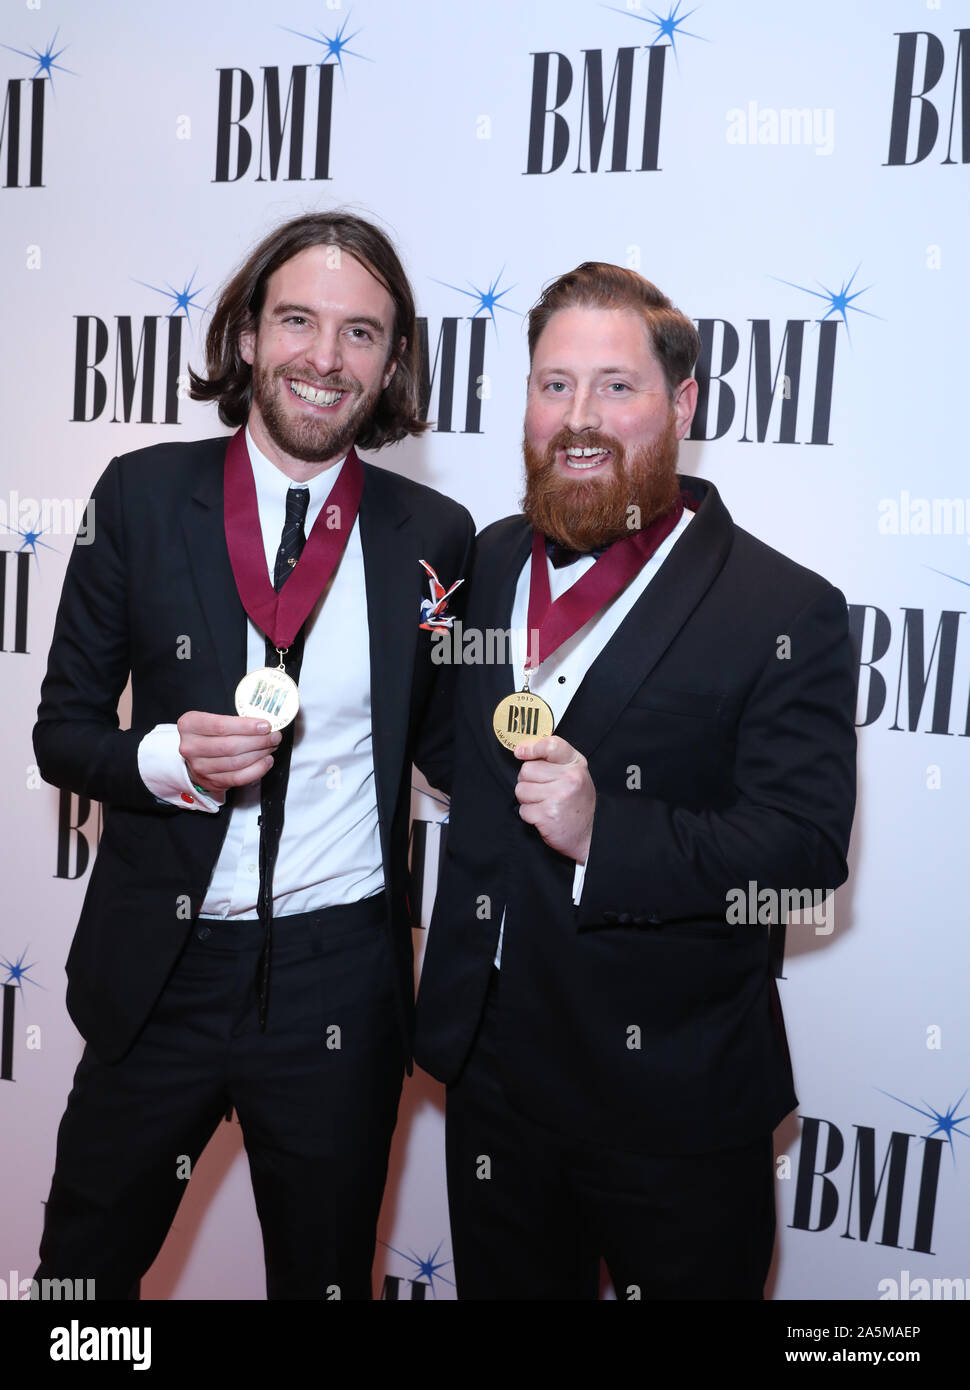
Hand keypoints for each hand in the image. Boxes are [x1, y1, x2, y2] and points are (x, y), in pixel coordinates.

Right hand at [177, 711, 280, 791]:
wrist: (193, 755)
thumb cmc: (207, 733)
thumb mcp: (212, 719)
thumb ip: (234, 719)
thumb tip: (264, 723)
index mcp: (190, 725)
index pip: (221, 726)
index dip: (246, 726)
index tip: (265, 725)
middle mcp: (191, 747)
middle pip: (230, 746)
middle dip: (258, 741)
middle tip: (274, 736)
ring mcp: (199, 767)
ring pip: (236, 762)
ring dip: (260, 754)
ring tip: (271, 746)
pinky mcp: (211, 781)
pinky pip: (238, 778)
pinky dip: (257, 770)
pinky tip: (266, 761)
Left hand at [514, 735, 594, 862]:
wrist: (590, 834)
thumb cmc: (577, 803)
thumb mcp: (574, 774)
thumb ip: (553, 760)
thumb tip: (522, 750)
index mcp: (576, 764)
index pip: (550, 745)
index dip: (531, 747)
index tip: (521, 752)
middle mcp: (569, 777)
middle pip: (527, 769)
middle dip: (528, 781)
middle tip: (542, 791)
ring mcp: (559, 795)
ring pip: (521, 789)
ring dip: (527, 799)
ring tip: (543, 803)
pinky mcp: (548, 814)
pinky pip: (523, 809)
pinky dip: (529, 814)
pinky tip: (543, 815)